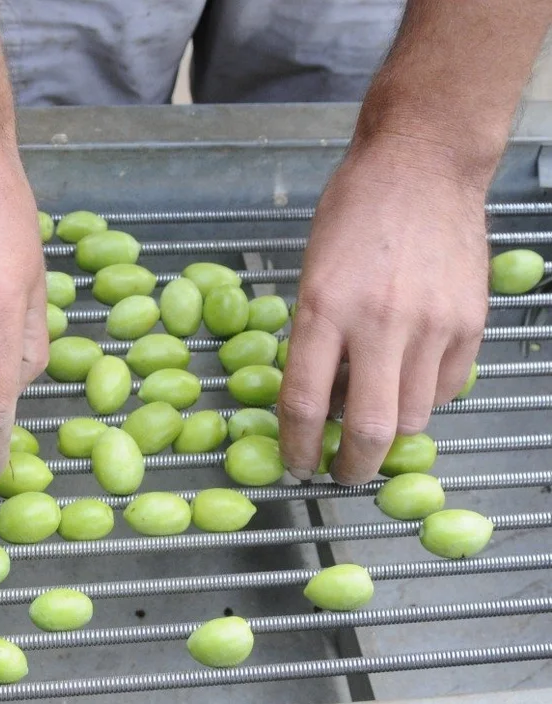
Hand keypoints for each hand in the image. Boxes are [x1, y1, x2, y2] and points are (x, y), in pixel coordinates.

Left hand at [278, 138, 486, 484]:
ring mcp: (432, 324)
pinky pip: (446, 388)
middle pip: (370, 430)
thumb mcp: (310, 277)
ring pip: (414, 417)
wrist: (421, 168)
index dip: (296, 449)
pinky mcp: (470, 322)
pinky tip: (406, 383)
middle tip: (342, 472)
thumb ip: (314, 341)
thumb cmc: (352, 217)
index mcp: (323, 310)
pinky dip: (424, 399)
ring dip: (390, 434)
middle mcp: (379, 323)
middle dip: (353, 466)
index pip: (303, 404)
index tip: (297, 466)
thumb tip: (319, 404)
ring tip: (372, 424)